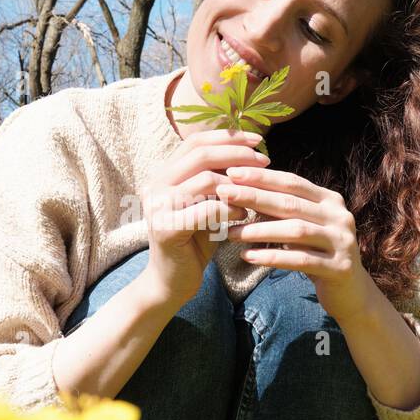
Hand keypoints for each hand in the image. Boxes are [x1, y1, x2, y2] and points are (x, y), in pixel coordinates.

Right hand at [141, 128, 270, 305]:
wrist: (172, 282)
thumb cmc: (195, 242)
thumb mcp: (206, 204)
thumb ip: (218, 179)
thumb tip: (249, 151)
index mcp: (162, 175)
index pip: (195, 142)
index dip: (227, 137)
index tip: (258, 141)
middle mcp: (154, 185)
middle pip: (200, 154)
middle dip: (237, 155)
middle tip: (265, 162)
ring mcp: (157, 206)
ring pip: (205, 180)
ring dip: (237, 185)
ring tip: (255, 194)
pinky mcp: (166, 228)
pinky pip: (207, 210)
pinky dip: (230, 210)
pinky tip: (244, 216)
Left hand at [216, 165, 372, 321]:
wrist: (351, 293)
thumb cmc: (317, 255)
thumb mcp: (301, 228)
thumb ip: (280, 211)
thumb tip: (240, 190)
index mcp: (330, 200)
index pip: (292, 182)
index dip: (261, 177)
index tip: (230, 172)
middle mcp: (340, 216)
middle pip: (290, 203)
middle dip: (254, 197)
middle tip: (223, 194)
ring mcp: (342, 242)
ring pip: (295, 230)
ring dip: (259, 230)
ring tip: (230, 233)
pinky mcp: (339, 268)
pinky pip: (300, 260)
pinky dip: (272, 257)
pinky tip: (248, 256)